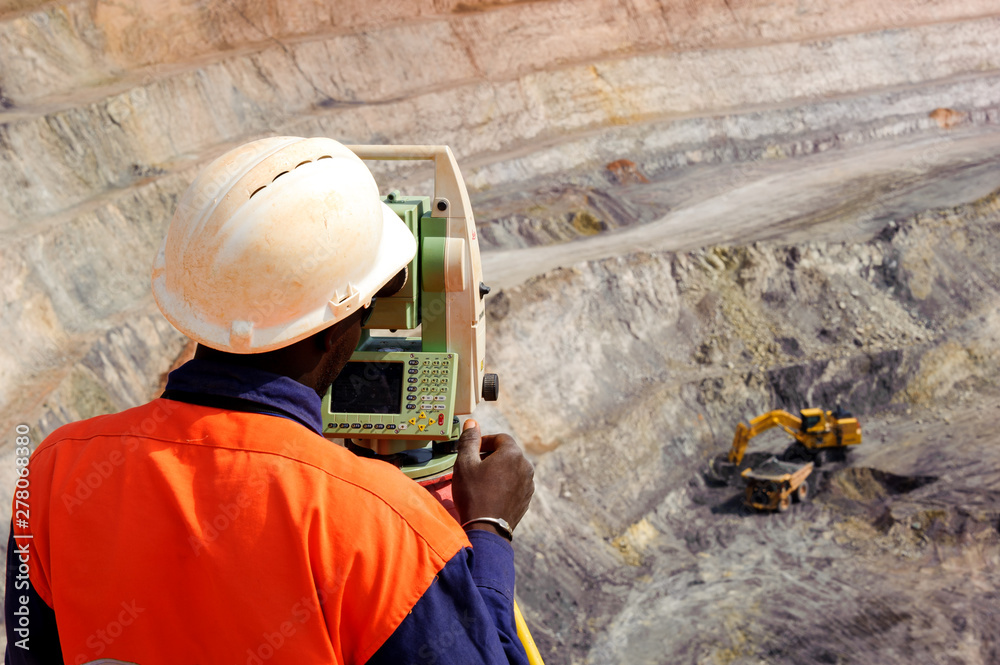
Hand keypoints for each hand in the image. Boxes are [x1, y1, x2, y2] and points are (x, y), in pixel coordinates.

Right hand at [452, 420, 533, 535]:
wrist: (486, 529)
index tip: (472, 451)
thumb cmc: (473, 493)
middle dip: (491, 456)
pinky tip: (490, 494)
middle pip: (508, 453)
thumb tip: (472, 423)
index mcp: (512, 453)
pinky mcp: (527, 499)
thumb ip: (469, 440)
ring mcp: (528, 484)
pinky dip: (504, 484)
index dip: (484, 441)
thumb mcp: (465, 463)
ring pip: (512, 469)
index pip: (500, 438)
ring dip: (498, 470)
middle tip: (473, 467)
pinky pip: (515, 484)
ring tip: (481, 482)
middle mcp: (526, 466)